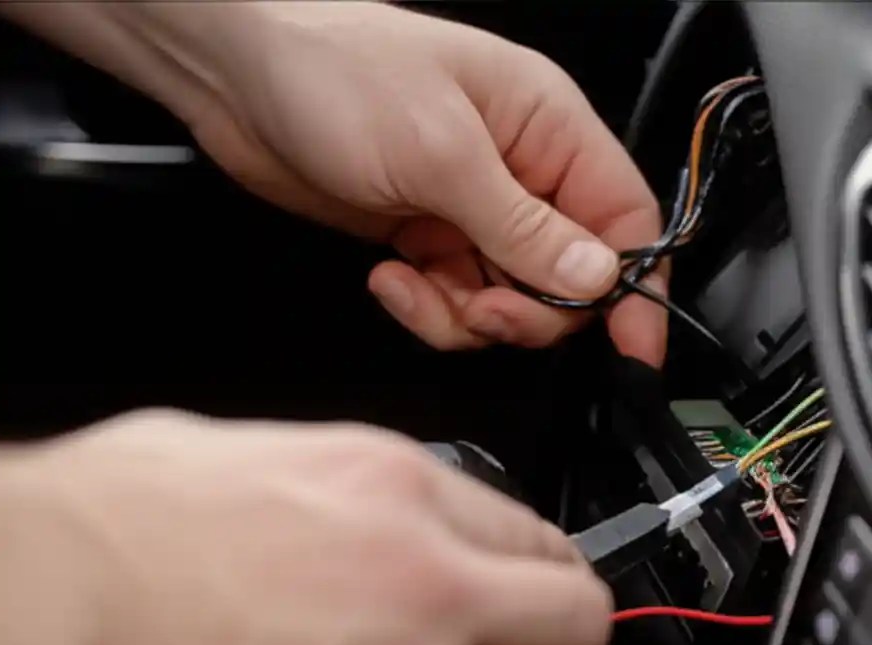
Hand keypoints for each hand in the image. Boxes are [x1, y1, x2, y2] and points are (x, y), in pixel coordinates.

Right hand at [0, 410, 610, 644]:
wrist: (53, 594)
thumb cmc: (127, 520)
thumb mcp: (271, 453)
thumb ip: (369, 492)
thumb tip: (410, 514)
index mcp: (400, 489)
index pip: (543, 537)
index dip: (541, 571)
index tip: (533, 593)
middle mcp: (423, 583)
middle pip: (574, 623)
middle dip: (555, 640)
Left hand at [179, 3, 668, 363]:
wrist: (236, 76)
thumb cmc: (337, 71)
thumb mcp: (442, 154)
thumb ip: (524, 227)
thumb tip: (598, 278)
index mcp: (549, 129)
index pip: (626, 219)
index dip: (636, 288)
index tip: (632, 346)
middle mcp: (521, 172)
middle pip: (572, 277)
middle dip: (532, 311)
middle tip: (488, 311)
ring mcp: (473, 209)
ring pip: (511, 301)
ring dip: (468, 315)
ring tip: (420, 284)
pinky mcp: (428, 237)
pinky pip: (457, 301)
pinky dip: (428, 308)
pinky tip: (391, 278)